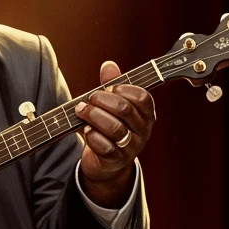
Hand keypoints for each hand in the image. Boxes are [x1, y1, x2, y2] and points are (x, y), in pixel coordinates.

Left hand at [75, 60, 155, 207]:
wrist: (106, 164)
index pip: (142, 98)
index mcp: (146, 114)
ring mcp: (131, 147)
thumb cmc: (110, 128)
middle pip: (124, 109)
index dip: (123, 89)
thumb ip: (111, 85)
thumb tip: (108, 65)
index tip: (108, 88)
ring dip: (93, 116)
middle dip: (102, 100)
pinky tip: (87, 130)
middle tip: (88, 99)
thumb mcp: (112, 106)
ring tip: (81, 111)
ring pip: (114, 128)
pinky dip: (92, 136)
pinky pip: (105, 147)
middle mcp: (142, 131)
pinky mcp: (115, 161)